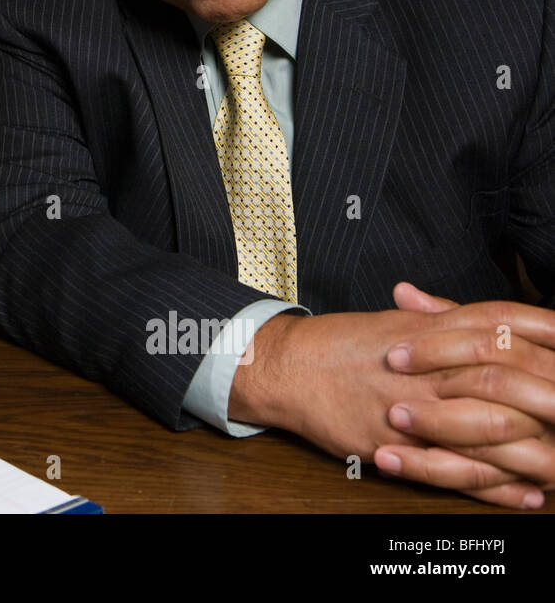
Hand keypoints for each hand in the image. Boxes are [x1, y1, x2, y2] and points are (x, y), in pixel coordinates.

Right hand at [228, 292, 554, 507]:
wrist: (287, 368)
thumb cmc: (340, 344)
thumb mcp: (396, 323)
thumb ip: (445, 322)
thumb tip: (494, 324)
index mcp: (432, 333)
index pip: (506, 328)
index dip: (549, 340)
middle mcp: (429, 370)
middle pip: (511, 384)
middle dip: (551, 402)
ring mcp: (415, 409)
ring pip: (493, 432)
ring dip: (536, 452)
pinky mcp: (398, 446)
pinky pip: (457, 473)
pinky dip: (498, 488)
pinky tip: (526, 494)